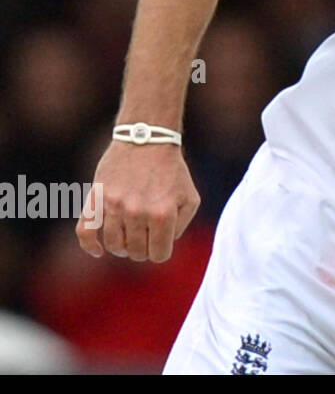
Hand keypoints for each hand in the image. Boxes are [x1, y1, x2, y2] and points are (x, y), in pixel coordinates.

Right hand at [75, 139, 201, 262]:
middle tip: (144, 240)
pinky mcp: (96, 198)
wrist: (147, 140)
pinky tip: (98, 251)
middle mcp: (137, 212)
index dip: (160, 252)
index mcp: (163, 214)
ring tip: (128, 239)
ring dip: (122, 247)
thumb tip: (163, 245)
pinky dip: (90, 246)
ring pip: (114, 244)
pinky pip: (85, 231)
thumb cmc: (172, 171)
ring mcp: (114, 206)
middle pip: (136, 252)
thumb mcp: (189, 198)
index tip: (159, 245)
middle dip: (142, 250)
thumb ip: (181, 226)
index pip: (158, 254)